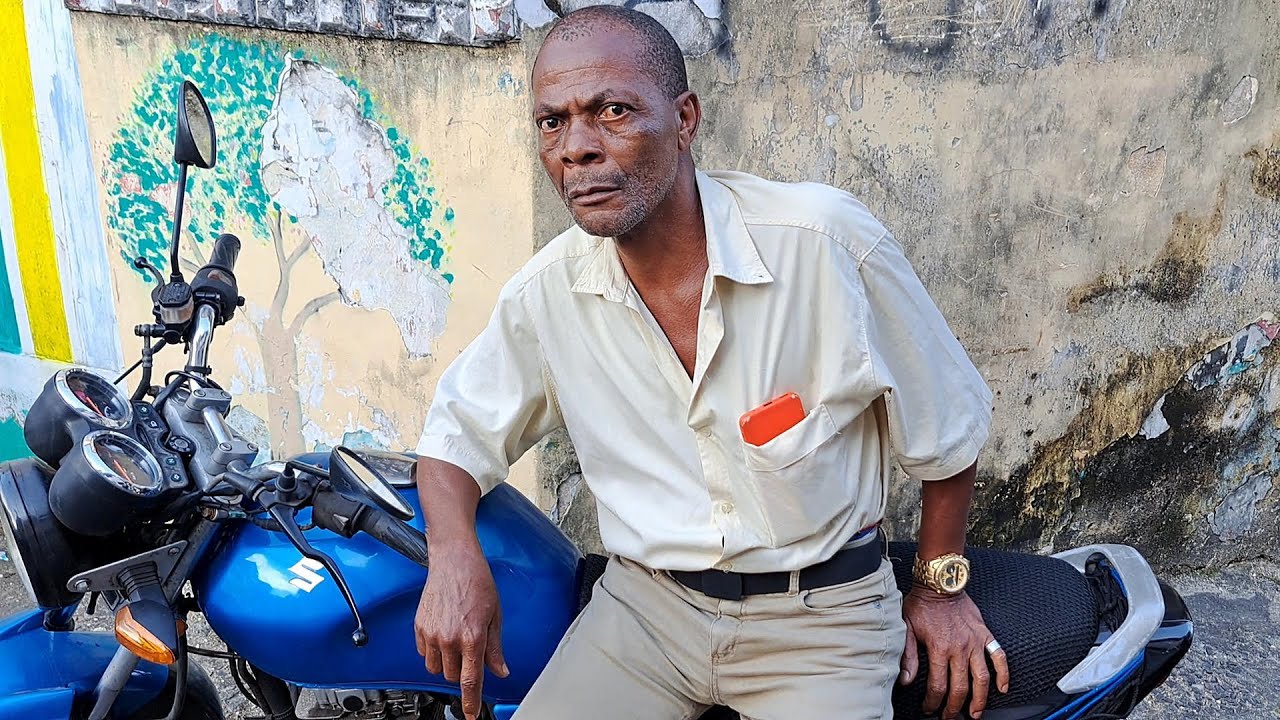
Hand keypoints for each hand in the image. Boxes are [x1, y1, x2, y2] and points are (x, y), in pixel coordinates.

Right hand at [414, 541, 508, 719]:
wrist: (454, 560)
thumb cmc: (477, 581)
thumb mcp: (495, 616)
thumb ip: (495, 648)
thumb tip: (500, 670)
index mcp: (472, 637)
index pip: (471, 680)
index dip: (470, 702)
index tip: (469, 715)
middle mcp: (449, 638)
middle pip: (454, 676)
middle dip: (464, 671)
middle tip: (471, 651)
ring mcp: (432, 634)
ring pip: (437, 668)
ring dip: (448, 663)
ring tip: (457, 641)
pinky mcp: (419, 627)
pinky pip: (424, 654)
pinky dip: (434, 652)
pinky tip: (444, 634)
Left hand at [899, 588, 1009, 719]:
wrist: (940, 582)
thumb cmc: (922, 603)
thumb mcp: (906, 628)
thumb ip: (908, 656)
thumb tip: (905, 680)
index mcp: (939, 648)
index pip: (937, 686)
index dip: (933, 702)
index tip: (929, 709)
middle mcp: (959, 648)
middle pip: (960, 687)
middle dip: (954, 707)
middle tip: (950, 717)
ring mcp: (975, 642)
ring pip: (982, 678)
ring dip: (980, 699)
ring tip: (975, 712)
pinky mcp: (985, 634)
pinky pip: (999, 656)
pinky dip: (1003, 673)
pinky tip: (1002, 687)